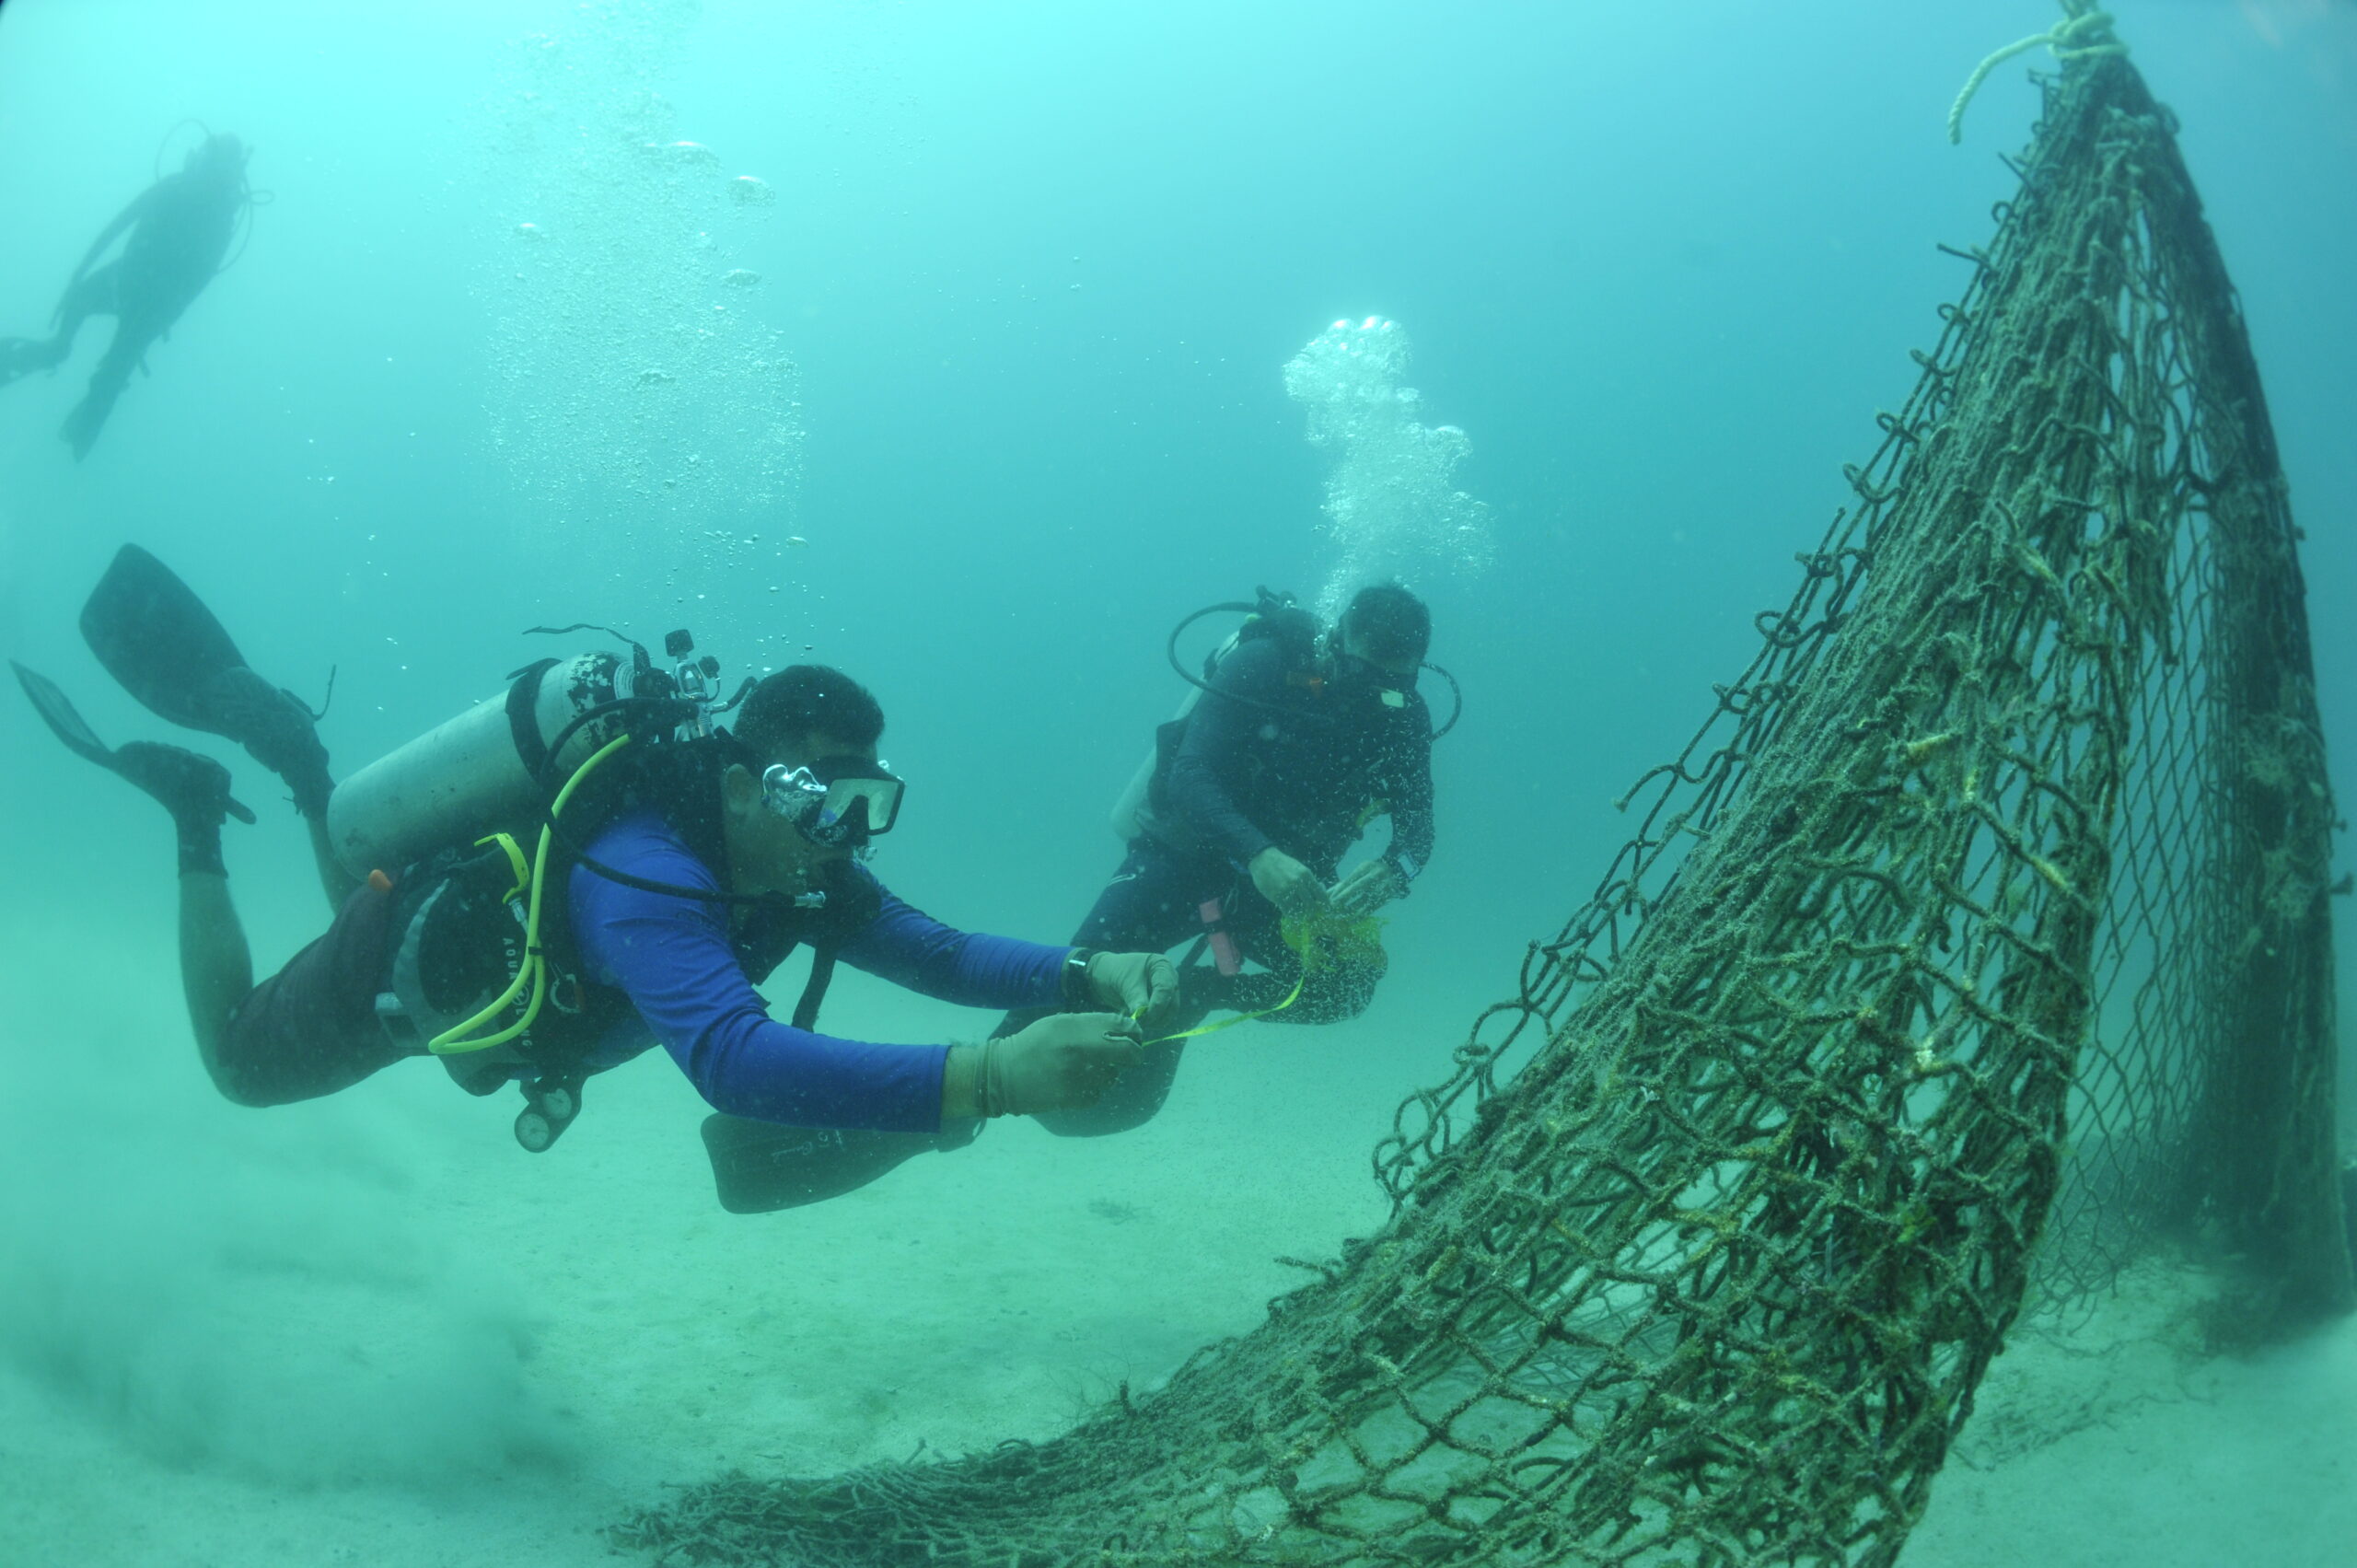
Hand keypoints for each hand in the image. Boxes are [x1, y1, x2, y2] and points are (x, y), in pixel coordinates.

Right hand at [963, 1013, 1143, 1117]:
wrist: (1004, 1075)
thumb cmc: (1034, 1044)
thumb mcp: (1059, 1023)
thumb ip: (1091, 1023)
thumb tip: (1123, 1026)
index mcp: (1075, 1029)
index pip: (1122, 1028)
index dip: (1134, 1032)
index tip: (1134, 1036)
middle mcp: (1080, 1053)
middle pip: (1127, 1053)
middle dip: (1133, 1053)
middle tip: (1127, 1054)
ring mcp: (1078, 1079)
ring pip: (1113, 1076)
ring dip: (1108, 1072)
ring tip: (1088, 1068)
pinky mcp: (1074, 1100)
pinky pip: (1098, 1093)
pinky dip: (1093, 1089)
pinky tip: (1076, 1083)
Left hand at [1085, 950, 1180, 1030]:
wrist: (1104, 976)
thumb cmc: (1114, 972)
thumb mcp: (1124, 983)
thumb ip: (1135, 997)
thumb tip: (1143, 1014)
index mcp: (1162, 966)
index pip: (1166, 988)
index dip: (1156, 1005)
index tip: (1142, 1016)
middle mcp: (1169, 979)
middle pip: (1171, 1003)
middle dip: (1154, 1016)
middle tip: (1136, 1022)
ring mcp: (1166, 992)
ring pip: (1168, 1014)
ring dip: (1152, 1022)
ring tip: (1134, 1021)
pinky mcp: (1160, 1005)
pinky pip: (1161, 1019)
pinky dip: (1149, 1023)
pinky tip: (1135, 1020)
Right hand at [1248, 846, 1326, 913]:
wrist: (1263, 860)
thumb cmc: (1283, 864)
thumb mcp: (1299, 868)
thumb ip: (1309, 880)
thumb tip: (1320, 892)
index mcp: (1306, 874)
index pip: (1321, 894)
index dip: (1324, 904)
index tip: (1324, 909)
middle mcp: (1299, 882)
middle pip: (1311, 905)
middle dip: (1311, 911)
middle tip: (1309, 913)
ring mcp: (1287, 890)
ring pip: (1300, 910)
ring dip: (1299, 913)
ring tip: (1297, 911)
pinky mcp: (1277, 896)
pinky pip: (1288, 911)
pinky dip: (1290, 914)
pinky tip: (1289, 911)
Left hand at [1330, 859, 1404, 915]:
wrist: (1395, 872)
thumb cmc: (1370, 872)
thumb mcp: (1359, 872)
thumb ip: (1344, 882)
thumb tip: (1326, 893)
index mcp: (1366, 867)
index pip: (1352, 878)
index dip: (1341, 888)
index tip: (1330, 898)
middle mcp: (1376, 875)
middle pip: (1360, 886)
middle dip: (1346, 896)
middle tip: (1333, 906)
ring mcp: (1383, 886)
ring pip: (1366, 899)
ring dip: (1352, 909)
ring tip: (1339, 917)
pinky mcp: (1387, 897)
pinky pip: (1372, 908)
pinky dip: (1361, 916)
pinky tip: (1351, 921)